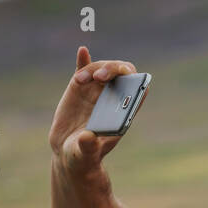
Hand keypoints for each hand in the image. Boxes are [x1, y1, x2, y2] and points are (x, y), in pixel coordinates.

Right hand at [48, 46, 139, 173]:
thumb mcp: (85, 154)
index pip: (138, 92)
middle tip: (101, 77)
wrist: (69, 153)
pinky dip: (83, 61)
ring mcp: (96, 91)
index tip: (128, 79)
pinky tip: (83, 51)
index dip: (137, 83)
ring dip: (94, 69)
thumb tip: (88, 136)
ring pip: (101, 70)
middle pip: (121, 75)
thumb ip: (88, 147)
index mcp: (123, 113)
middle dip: (114, 70)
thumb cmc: (83, 156)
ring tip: (80, 80)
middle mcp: (113, 98)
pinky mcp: (79, 88)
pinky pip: (83, 70)